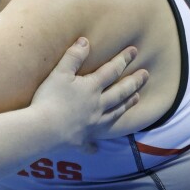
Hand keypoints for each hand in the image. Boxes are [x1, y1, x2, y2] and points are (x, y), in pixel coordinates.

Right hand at [31, 38, 147, 151]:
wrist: (43, 129)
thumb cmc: (50, 98)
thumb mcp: (59, 73)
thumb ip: (73, 56)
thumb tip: (86, 41)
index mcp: (91, 88)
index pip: (111, 71)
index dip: (123, 60)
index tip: (134, 51)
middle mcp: (97, 106)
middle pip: (120, 93)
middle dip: (134, 82)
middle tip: (146, 75)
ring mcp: (92, 123)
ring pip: (114, 114)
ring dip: (127, 105)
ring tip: (137, 99)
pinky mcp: (82, 138)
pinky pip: (92, 142)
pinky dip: (95, 145)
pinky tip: (97, 148)